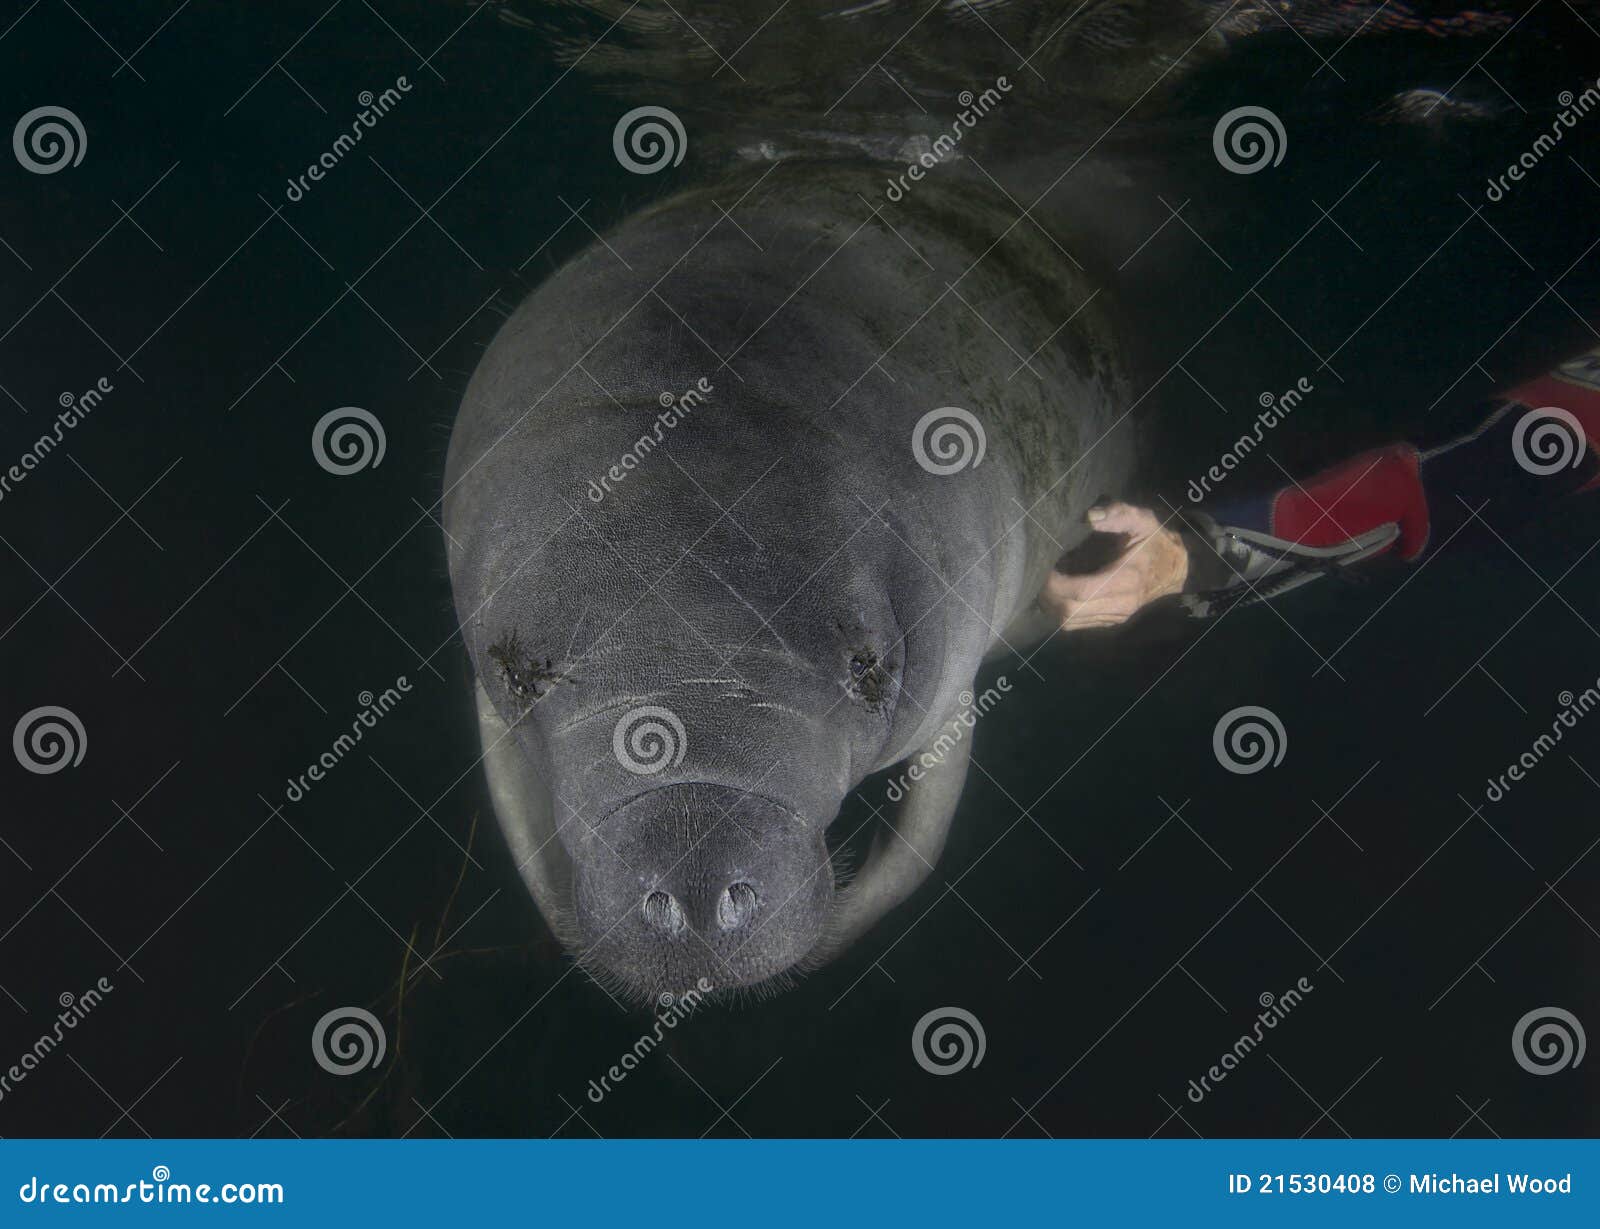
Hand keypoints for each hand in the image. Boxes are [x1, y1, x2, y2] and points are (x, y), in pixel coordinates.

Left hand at [1044, 502, 1188, 632]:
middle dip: (1048, 596)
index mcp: (1126, 578)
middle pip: (1071, 610)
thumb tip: (1089, 516)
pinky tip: (1059, 593)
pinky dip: (1062, 610)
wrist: (1175, 567)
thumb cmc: (1154, 540)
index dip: (1056, 583)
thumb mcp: (1141, 519)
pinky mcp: (1112, 620)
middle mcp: (1122, 603)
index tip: (1044, 568)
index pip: (1082, 590)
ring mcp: (1116, 615)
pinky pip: (1079, 624)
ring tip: (1045, 584)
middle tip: (1037, 576)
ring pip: (1071, 621)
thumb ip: (1117, 513)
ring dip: (1052, 605)